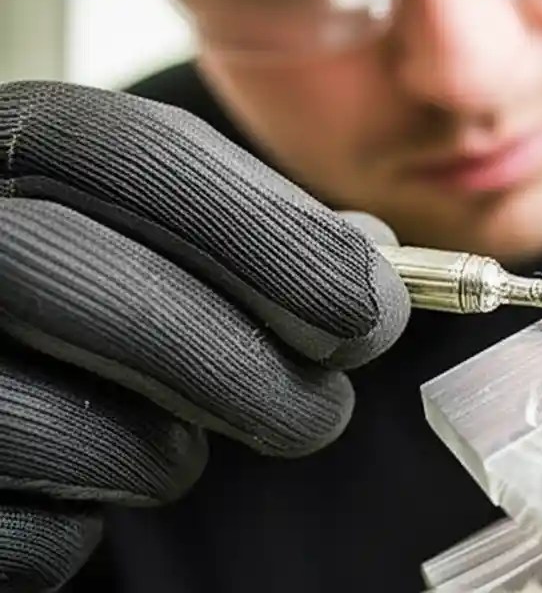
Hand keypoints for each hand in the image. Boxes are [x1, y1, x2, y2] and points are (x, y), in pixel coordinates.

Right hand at [0, 81, 408, 590]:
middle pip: (93, 276)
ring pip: (67, 422)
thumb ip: (254, 234)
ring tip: (184, 444)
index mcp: (4, 152)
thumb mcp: (153, 241)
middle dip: (241, 356)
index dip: (263, 225)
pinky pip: (36, 529)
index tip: (369, 302)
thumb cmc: (81, 317)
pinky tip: (89, 488)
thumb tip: (370, 254)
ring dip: (170, 452)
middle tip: (324, 407)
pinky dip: (91, 520)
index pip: (124, 147)